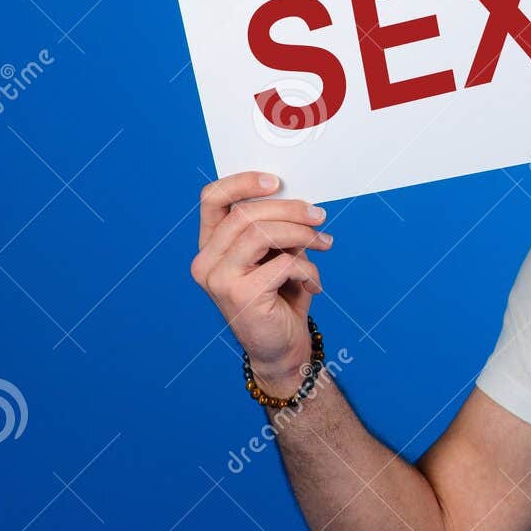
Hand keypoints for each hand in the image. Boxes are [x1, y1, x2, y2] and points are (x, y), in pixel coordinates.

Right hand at [190, 171, 332, 388]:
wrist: (281, 349)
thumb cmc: (280, 298)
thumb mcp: (278, 256)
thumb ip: (277, 230)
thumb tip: (301, 204)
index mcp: (211, 245)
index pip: (213, 199)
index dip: (243, 182)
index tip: (277, 181)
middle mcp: (206, 261)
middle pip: (245, 214)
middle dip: (290, 210)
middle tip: (320, 217)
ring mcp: (218, 279)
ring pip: (261, 233)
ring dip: (302, 235)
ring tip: (325, 245)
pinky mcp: (239, 295)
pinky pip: (282, 264)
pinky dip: (308, 270)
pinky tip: (314, 285)